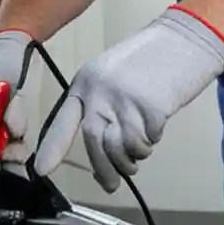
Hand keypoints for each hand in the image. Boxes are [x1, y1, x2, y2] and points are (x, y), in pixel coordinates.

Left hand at [35, 6, 223, 191]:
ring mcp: (124, 100)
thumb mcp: (109, 75)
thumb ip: (99, 104)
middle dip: (102, 168)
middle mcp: (99, 92)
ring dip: (130, 158)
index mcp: (84, 83)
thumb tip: (100, 145)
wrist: (181, 40)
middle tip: (110, 184)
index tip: (41, 171)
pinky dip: (151, 142)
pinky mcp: (151, 108)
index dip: (52, 147)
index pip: (62, 120)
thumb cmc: (146, 60)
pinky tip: (154, 131)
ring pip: (121, 146)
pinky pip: (147, 139)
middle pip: (94, 141)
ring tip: (139, 153)